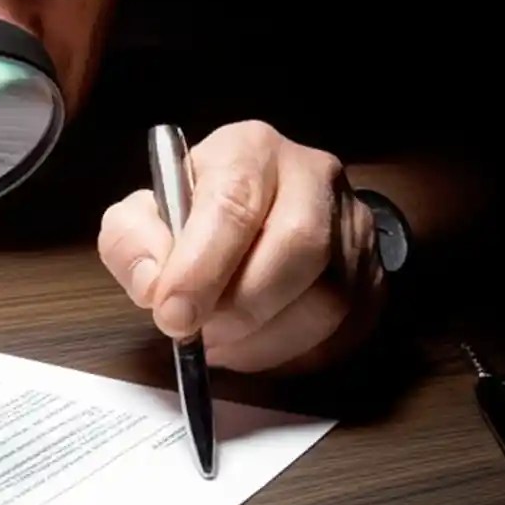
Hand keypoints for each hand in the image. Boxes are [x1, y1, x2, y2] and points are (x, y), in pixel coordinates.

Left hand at [98, 121, 385, 372]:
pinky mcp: (372, 276)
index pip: (234, 203)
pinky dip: (288, 354)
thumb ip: (131, 243)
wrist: (261, 214)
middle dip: (239, 306)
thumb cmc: (194, 216)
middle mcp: (312, 177)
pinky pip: (342, 332)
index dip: (201, 267)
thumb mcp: (143, 214)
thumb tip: (153, 285)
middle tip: (196, 333)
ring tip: (218, 341)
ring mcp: (353, 226)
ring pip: (327, 297)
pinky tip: (251, 346)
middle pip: (299, 246)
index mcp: (250, 150)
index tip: (171, 313)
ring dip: (262, 338)